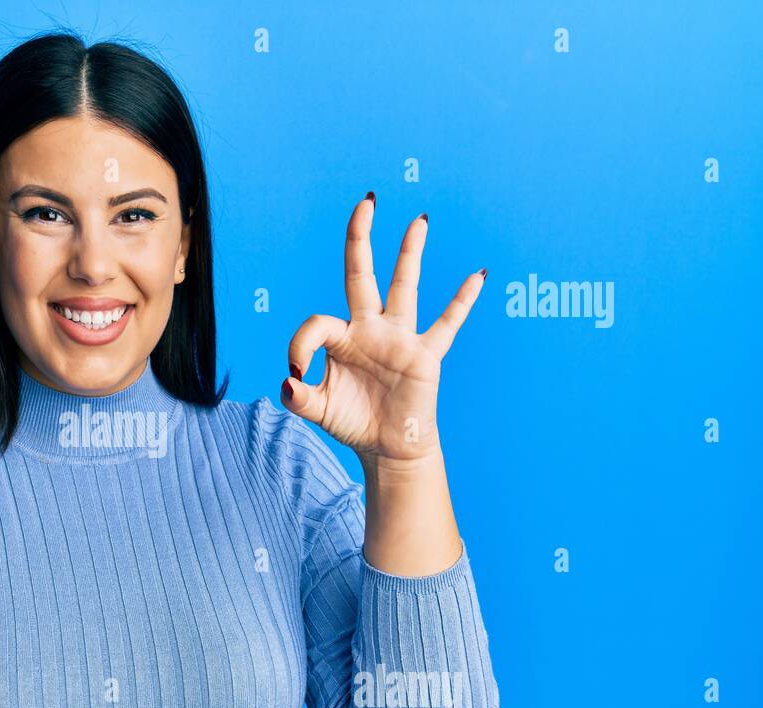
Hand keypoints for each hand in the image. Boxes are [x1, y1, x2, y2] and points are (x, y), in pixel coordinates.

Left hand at [281, 192, 484, 465]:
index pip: (317, 323)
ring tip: (419, 221)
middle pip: (362, 275)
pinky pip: (447, 324)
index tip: (295, 371)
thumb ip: (298, 397)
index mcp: (341, 338)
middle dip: (361, 239)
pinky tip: (477, 275)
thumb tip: (287, 381)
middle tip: (366, 203)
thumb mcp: (317, 410)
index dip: (300, 343)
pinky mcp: (426, 355)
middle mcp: (370, 328)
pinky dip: (462, 302)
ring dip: (410, 254)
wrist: (386, 447)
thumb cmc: (351, 422)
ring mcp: (399, 338)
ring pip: (404, 287)